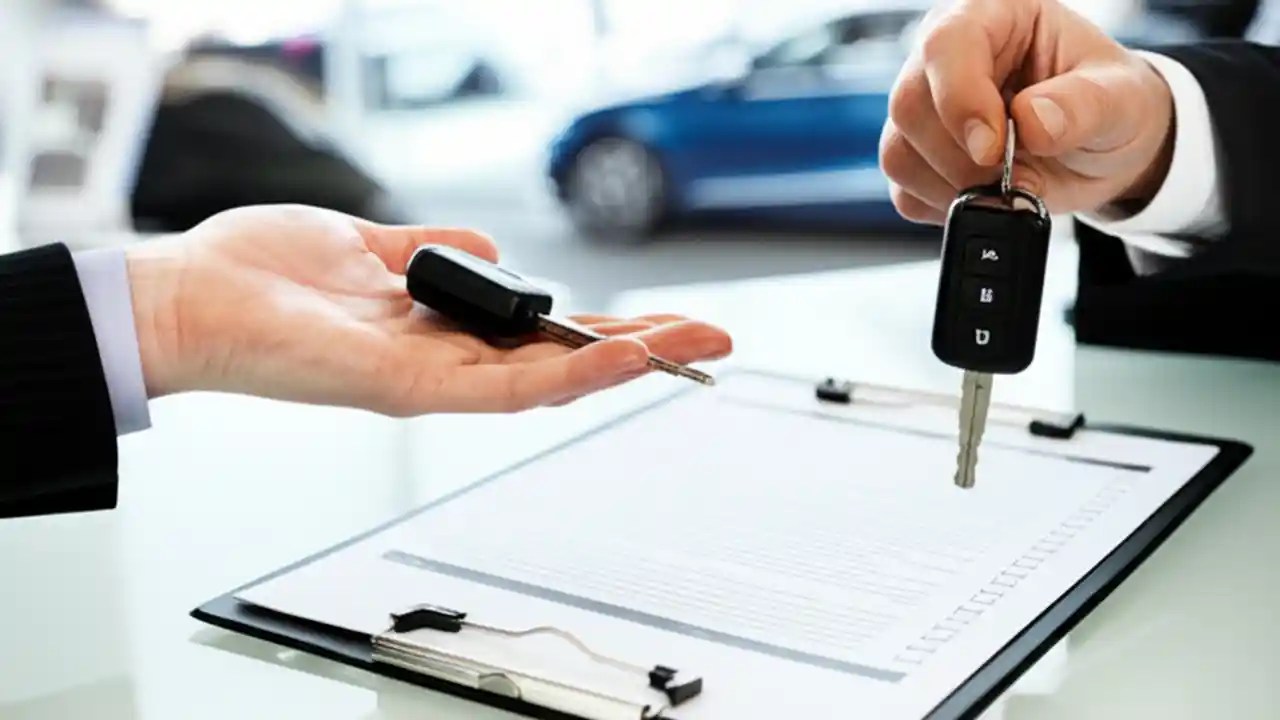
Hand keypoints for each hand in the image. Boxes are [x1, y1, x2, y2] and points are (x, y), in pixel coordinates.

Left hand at [124, 205, 731, 414]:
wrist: (188, 295)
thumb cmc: (261, 274)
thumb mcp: (362, 246)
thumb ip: (429, 251)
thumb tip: (485, 248)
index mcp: (437, 330)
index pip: (540, 333)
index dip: (607, 328)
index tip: (663, 319)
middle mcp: (444, 362)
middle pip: (561, 361)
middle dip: (642, 351)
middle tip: (713, 341)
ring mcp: (431, 380)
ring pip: (549, 381)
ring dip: (625, 364)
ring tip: (689, 345)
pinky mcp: (408, 387)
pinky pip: (503, 387)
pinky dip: (568, 376)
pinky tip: (620, 357)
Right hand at [880, 0, 1175, 223]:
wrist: (1104, 148)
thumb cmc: (1110, 103)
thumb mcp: (1121, 99)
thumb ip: (1083, 106)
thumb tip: (1033, 122)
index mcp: (994, 17)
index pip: (946, 44)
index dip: (960, 99)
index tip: (994, 148)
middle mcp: (946, 59)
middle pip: (910, 104)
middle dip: (960, 157)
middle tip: (1013, 176)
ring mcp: (926, 109)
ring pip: (899, 153)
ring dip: (953, 186)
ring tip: (1008, 186)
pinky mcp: (918, 158)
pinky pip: (904, 192)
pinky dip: (946, 207)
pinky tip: (986, 195)